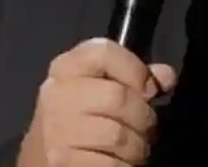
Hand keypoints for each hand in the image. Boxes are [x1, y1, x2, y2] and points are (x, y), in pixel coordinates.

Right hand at [18, 38, 177, 166]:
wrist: (41, 162)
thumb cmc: (78, 123)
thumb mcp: (98, 91)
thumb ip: (132, 79)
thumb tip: (166, 76)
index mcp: (65, 68)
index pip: (103, 52)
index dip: (135, 70)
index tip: (147, 90)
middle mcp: (56, 95)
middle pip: (118, 97)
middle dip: (144, 118)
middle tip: (144, 130)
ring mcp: (56, 131)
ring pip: (119, 136)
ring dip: (137, 149)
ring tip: (132, 151)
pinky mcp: (62, 163)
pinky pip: (111, 165)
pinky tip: (119, 165)